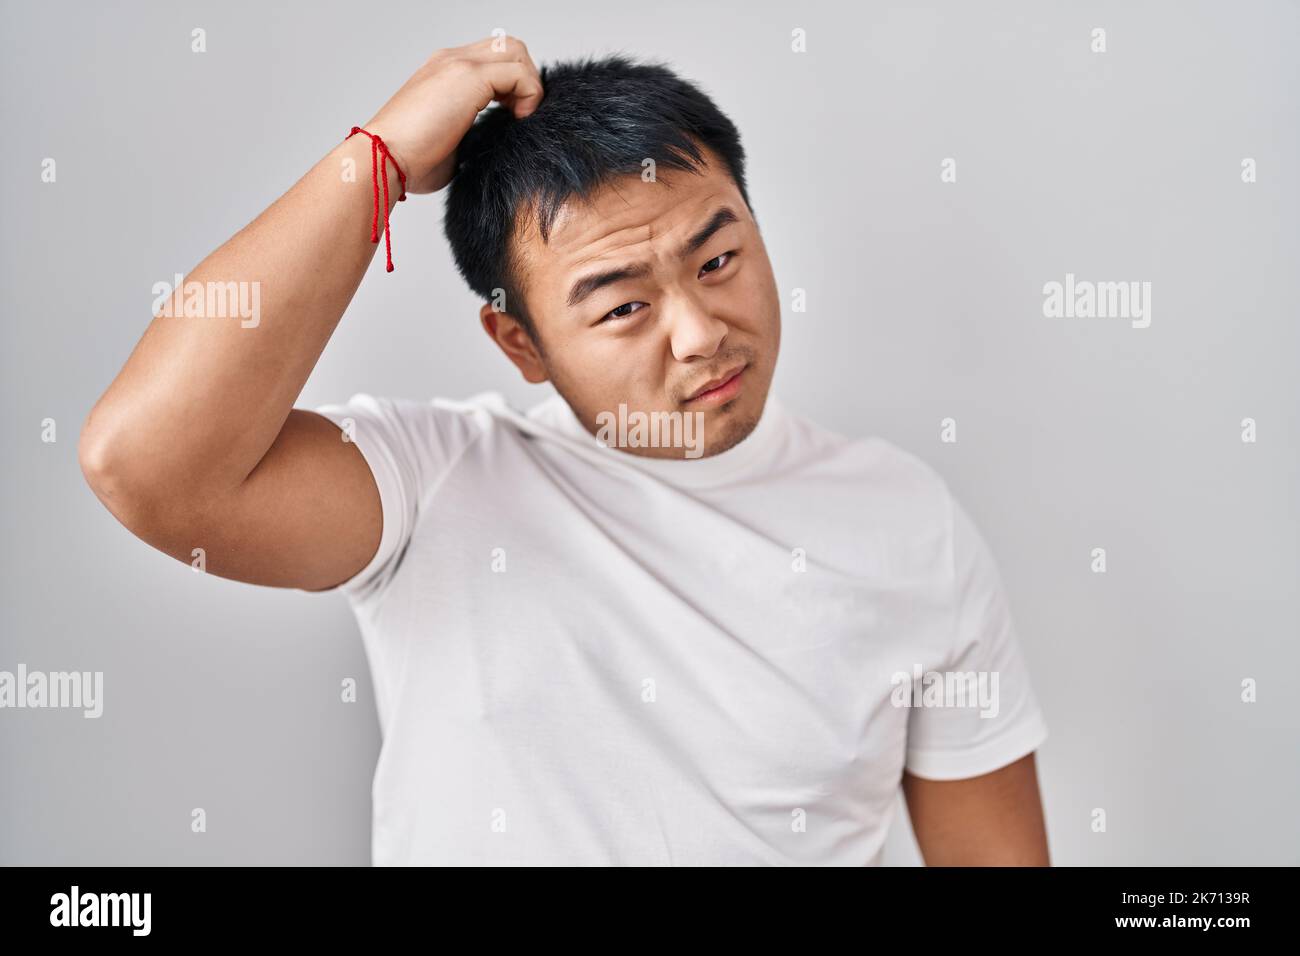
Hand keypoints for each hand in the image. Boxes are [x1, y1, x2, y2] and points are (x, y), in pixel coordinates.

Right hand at [364, 35, 543, 194]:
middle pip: (507, 47)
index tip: (512, 117)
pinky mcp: (469, 76)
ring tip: (519, 118)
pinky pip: (519, 72)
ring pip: (515, 52)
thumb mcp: (448, 141)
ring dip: (527, 84)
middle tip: (521, 115)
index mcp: (443, 72)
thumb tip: (491, 144)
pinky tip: (517, 121)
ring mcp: (458, 64)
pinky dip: (529, 95)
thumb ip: (470, 131)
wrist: (384, 158)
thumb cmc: (408, 160)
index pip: (492, 59)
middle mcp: (450, 61)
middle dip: (524, 79)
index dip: (512, 84)